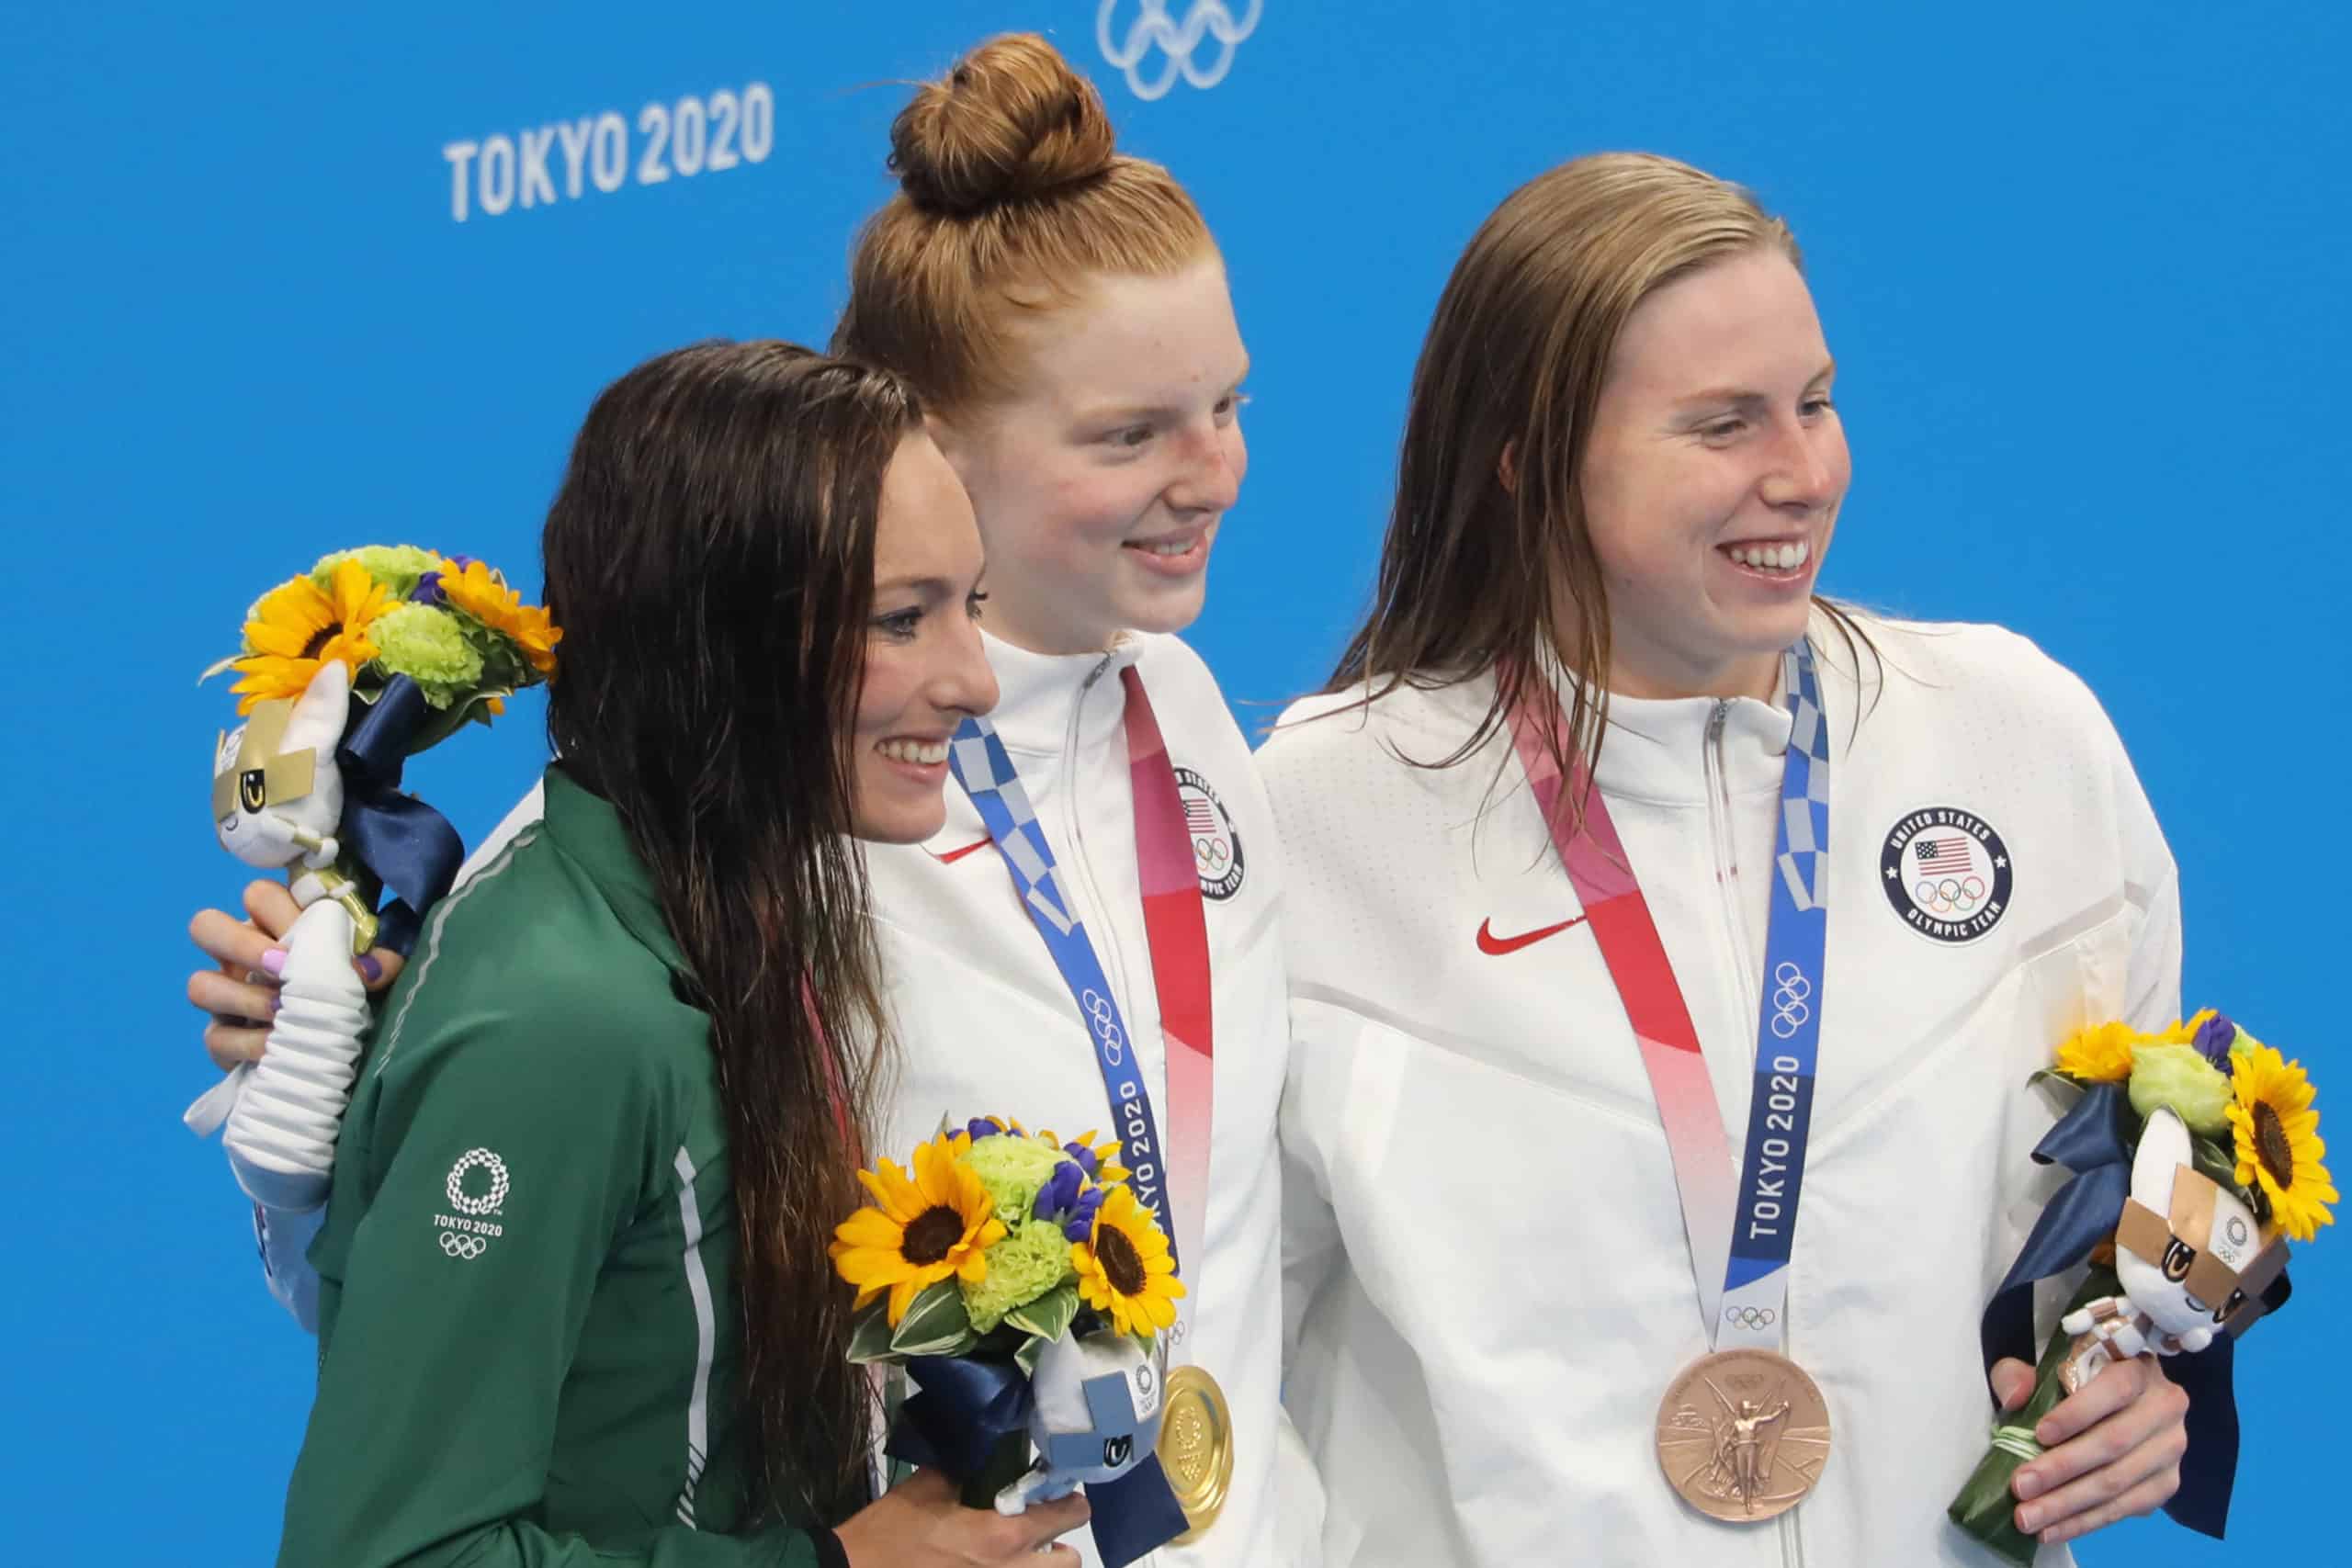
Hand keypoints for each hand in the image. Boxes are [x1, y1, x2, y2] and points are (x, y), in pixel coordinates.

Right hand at [187, 880, 404, 1069]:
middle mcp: (242, 956)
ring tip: (281, 1010)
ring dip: (242, 997)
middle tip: (278, 965)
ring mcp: (225, 997)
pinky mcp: (220, 1038)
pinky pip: (215, 1036)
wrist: (340, 1052)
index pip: (258, 895)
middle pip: (206, 926)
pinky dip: (247, 1041)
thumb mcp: (372, 973)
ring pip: (200, 985)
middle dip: (239, 944)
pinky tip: (277, 1044)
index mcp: (276, 927)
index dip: (277, 907)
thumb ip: (379, 960)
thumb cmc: (353, 997)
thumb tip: (371, 967)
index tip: (310, 930)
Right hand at [834, 1468, 1088, 1565]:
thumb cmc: (891, 1533)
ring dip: (1038, 1564)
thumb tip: (982, 1457)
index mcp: (1004, 1537)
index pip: (1068, 1514)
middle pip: (1070, 1561)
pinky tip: (983, 1563)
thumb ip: (965, 1472)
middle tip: (1034, 1529)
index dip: (1066, 1498)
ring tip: (1011, 1554)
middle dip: (1059, 1543)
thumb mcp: (927, 1489)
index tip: (1053, 1489)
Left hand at [1995, 1351, 2187, 1547]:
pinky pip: (2126, 1508)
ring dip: (2069, 1505)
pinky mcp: (2168, 1483)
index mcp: (2138, 1368)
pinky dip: (2086, 1522)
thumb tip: (2015, 1397)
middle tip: (2019, 1487)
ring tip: (2028, 1518)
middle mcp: (2165, 1407)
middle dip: (2061, 1469)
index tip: (2039, 1434)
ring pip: (2119, 1483)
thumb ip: (2020, 1373)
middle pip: (2113, 1443)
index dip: (2077, 1414)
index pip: (2114, 1390)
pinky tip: (2053, 1529)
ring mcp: (2171, 1449)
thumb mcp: (2043, 1365)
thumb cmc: (2074, 1379)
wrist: (2118, 1402)